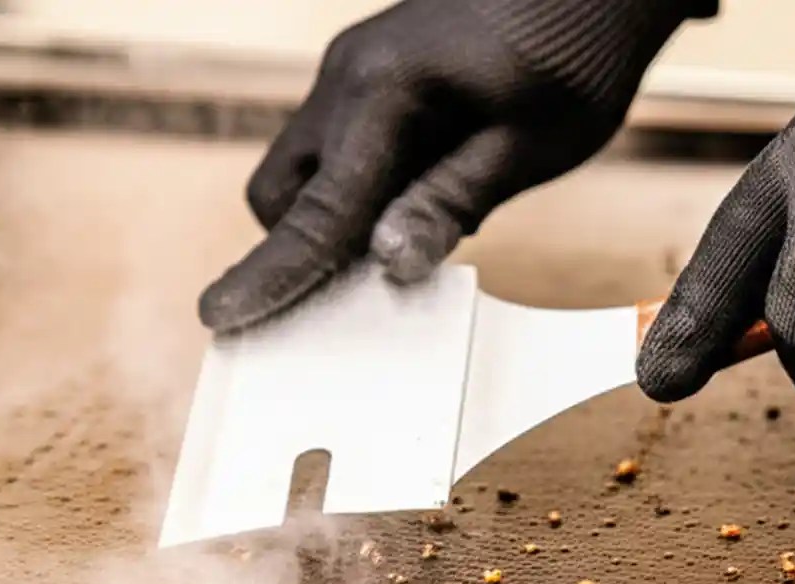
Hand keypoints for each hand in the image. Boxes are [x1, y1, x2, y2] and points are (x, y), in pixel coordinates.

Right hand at [198, 0, 695, 332]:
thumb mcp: (526, 144)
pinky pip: (337, 145)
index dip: (271, 273)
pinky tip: (423, 189)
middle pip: (283, 191)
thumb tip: (388, 261)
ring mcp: (354, 67)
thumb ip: (450, 201)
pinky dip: (357, 186)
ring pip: (304, 168)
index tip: (221, 317)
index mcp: (384, 92)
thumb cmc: (573, 55)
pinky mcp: (372, 70)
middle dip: (301, 247)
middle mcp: (349, 75)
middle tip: (363, 289)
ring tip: (413, 229)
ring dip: (333, 217)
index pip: (317, 210)